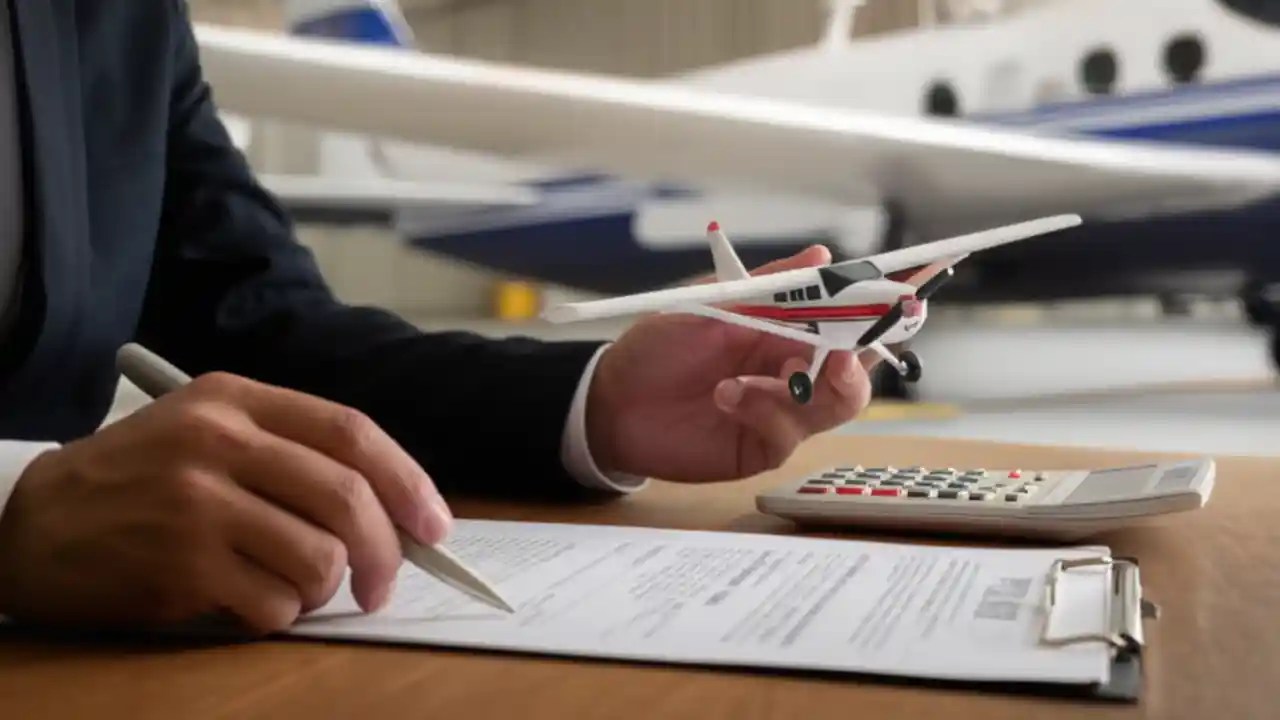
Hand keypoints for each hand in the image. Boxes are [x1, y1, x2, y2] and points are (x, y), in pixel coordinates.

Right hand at [0, 372, 450, 632]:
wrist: (30, 523)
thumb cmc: (136, 481)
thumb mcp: (205, 432)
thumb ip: (289, 455)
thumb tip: (394, 511)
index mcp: (235, 400)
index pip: (350, 433)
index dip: (407, 480)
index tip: (434, 524)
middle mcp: (219, 442)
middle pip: (347, 498)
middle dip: (386, 551)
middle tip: (382, 584)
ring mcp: (198, 503)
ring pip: (319, 558)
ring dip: (325, 590)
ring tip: (294, 589)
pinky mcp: (181, 564)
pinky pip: (275, 605)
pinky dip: (280, 616)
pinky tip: (249, 603)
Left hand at [586, 245, 876, 481]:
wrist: (611, 399)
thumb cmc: (657, 347)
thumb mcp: (710, 304)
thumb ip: (768, 286)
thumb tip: (821, 255)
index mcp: (787, 328)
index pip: (848, 317)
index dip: (881, 307)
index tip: (907, 293)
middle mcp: (792, 369)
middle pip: (855, 370)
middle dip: (856, 362)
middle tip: (838, 357)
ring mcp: (782, 411)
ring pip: (834, 405)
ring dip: (801, 388)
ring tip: (745, 377)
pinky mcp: (762, 444)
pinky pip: (788, 431)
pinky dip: (763, 408)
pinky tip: (725, 394)